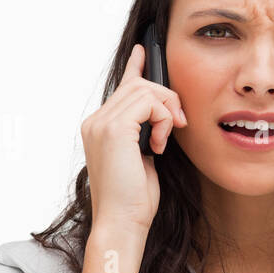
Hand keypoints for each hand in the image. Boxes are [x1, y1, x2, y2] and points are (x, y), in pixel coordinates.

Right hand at [79, 42, 186, 231]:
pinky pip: (149, 103)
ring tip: (164, 141)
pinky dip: (163, 121)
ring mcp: (101, 123)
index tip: (145, 51)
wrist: (123, 222)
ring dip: (166, 113)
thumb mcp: (144, 158)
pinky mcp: (114, 129)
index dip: (136, 67)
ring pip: (146, 90)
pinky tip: (159, 145)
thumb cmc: (134, 199)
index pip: (122, 87)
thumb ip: (146, 133)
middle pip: (139, 85)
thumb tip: (163, 117)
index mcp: (100, 127)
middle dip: (167, 100)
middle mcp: (96, 121)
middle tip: (178, 125)